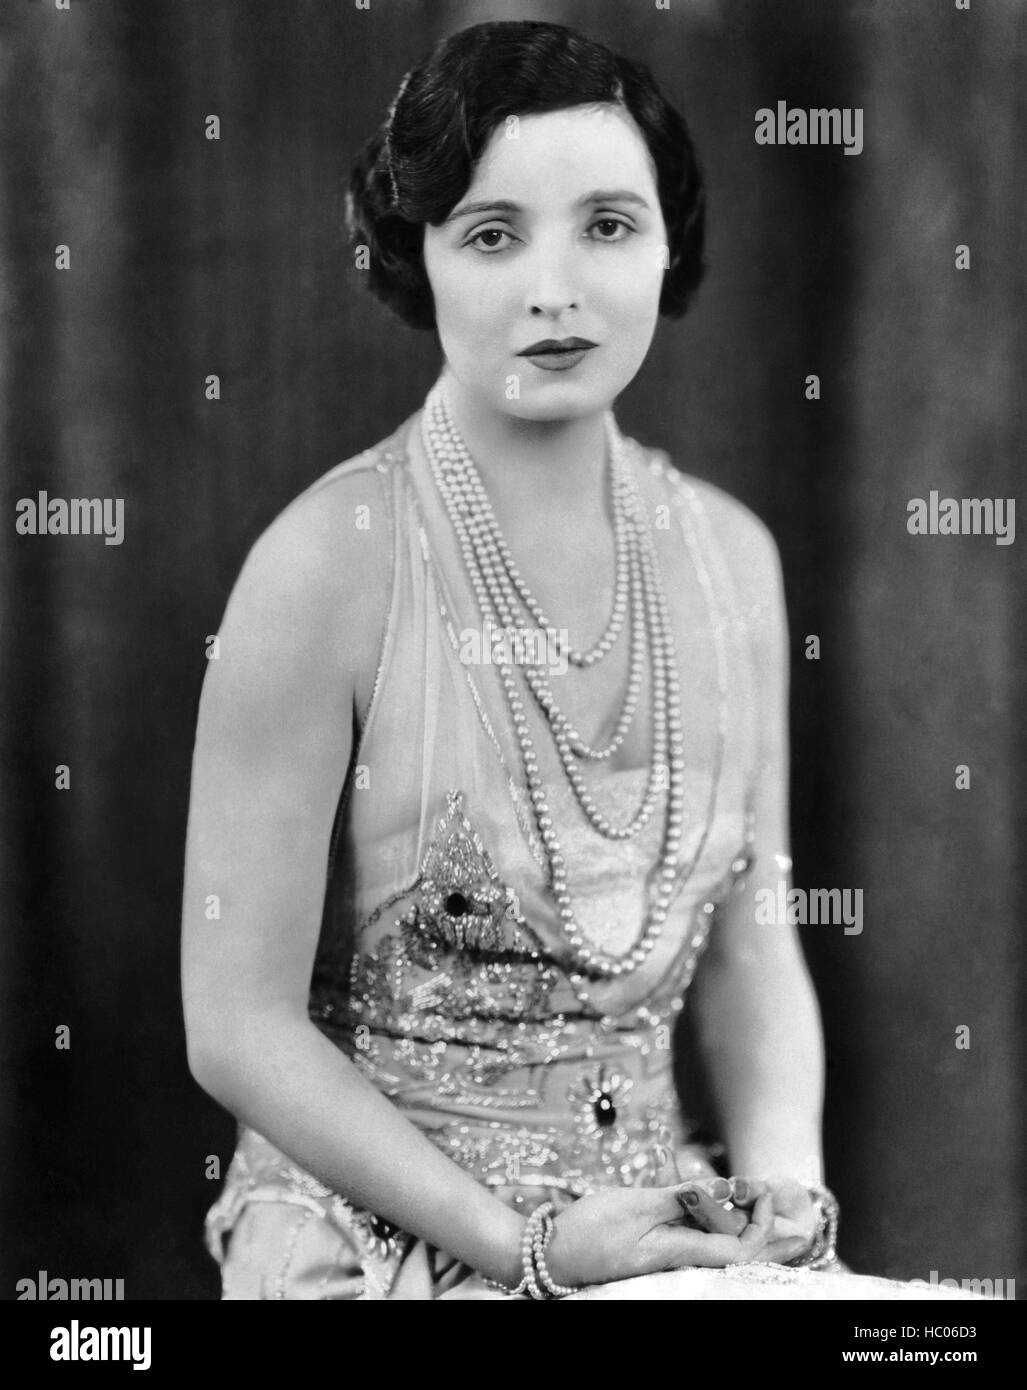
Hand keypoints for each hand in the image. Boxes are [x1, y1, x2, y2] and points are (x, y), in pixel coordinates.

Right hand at [543, 1182, 804, 1290]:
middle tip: (794, 1216)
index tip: (764, 1188)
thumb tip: (723, 1196)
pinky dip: (718, 1224)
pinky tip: (725, 1210)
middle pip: (737, 1251)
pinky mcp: (656, 1251)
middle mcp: (680, 1261)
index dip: (762, 1220)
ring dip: (745, 1227)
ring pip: (720, 1245)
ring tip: (768, 1210)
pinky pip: (699, 1240)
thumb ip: (682, 1201)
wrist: (549, 1254)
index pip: (740, 1245)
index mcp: (681, 1253)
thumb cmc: (590, 1230)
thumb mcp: (636, 1207)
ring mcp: (668, 1258)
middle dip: (768, 1233)